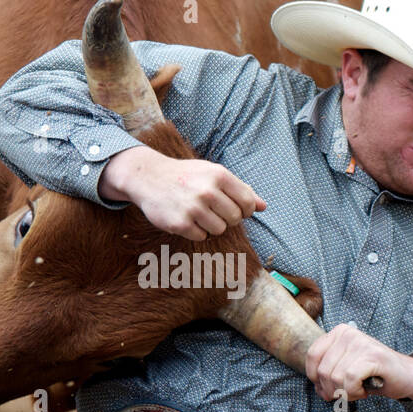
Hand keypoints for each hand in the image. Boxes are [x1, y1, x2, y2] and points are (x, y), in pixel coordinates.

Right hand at [99, 145, 265, 240]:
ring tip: (198, 213)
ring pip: (219, 230)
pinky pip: (201, 236)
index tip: (235, 208)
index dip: (245, 210)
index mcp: (219, 175)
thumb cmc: (187, 176)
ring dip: (211, 225)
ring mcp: (193, 208)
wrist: (149, 177)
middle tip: (212, 210)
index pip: (247, 203)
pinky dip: (196, 231)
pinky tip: (186, 218)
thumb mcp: (213, 174)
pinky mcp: (179, 223)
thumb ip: (240, 189)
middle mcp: (207, 191)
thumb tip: (263, 207)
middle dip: (227, 218)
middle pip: (234, 219)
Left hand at [305, 323, 412, 402]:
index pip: (312, 356)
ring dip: (345, 393)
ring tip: (359, 390)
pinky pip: (349, 380)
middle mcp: (348, 333)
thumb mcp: (345, 367)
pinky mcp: (372, 356)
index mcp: (339, 332)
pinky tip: (365, 391)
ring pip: (335, 377)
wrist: (407, 377)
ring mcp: (361, 343)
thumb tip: (316, 386)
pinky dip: (354, 392)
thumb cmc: (374, 374)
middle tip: (348, 393)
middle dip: (332, 390)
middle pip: (322, 370)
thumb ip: (328, 371)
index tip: (330, 388)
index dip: (316, 379)